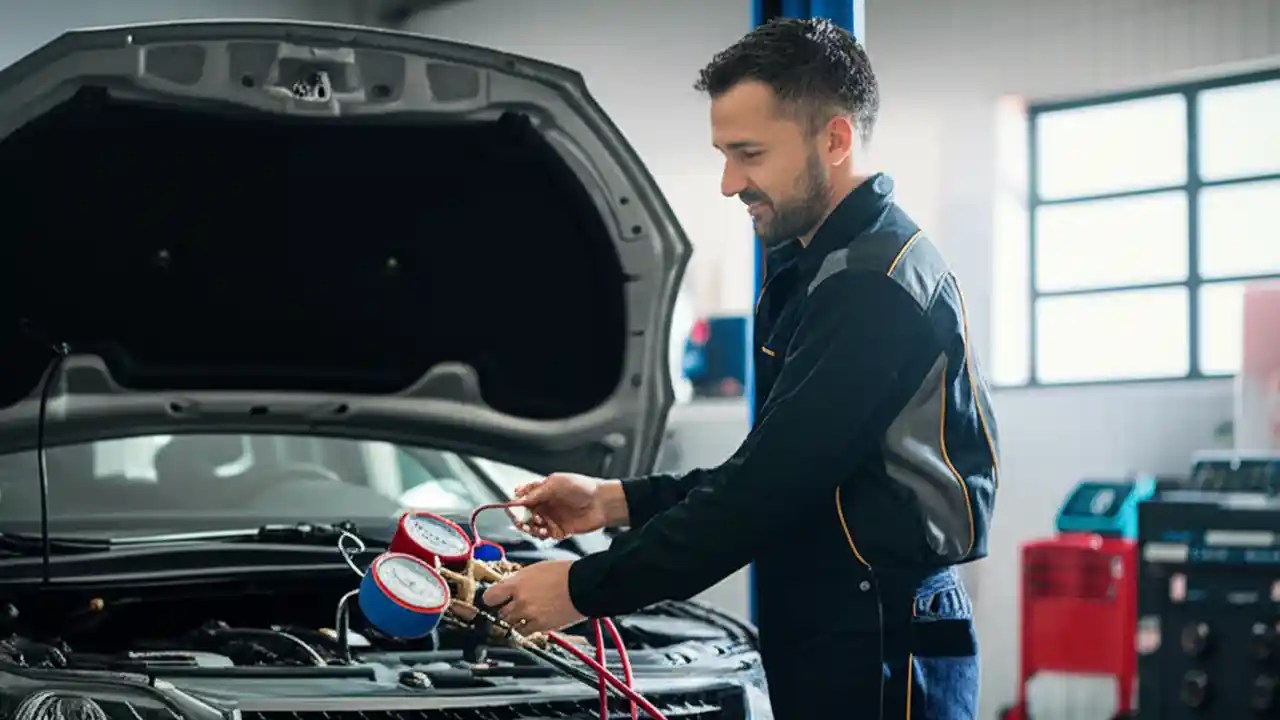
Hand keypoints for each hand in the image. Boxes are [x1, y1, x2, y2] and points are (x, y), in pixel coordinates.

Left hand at [482, 559, 584, 633]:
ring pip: (511, 624)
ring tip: (527, 613)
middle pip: (501, 612)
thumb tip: (508, 584)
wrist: (584, 586)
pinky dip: (526, 628)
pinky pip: (524, 632)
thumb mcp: (536, 568)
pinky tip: (533, 621)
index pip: (490, 597)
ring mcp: (529, 615)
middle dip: (506, 609)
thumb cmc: (564, 573)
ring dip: (516, 620)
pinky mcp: (541, 627)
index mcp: (517, 584)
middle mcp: (520, 601)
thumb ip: (519, 579)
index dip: (491, 599)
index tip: (493, 599)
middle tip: (514, 605)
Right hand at [511, 473, 626, 539]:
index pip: (522, 497)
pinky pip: (544, 535)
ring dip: (530, 527)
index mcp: (543, 490)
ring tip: (536, 526)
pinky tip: (544, 531)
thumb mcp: (556, 483)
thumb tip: (520, 498)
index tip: (511, 508)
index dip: (515, 503)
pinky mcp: (558, 530)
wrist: (602, 503)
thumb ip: (537, 492)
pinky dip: (541, 535)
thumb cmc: (582, 488)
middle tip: (520, 521)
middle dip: (520, 518)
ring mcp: (551, 518)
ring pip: (532, 526)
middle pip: (524, 514)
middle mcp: (545, 505)